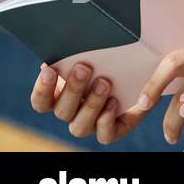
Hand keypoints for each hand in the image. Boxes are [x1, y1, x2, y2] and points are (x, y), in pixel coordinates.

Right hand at [30, 62, 152, 145]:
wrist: (142, 76)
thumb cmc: (111, 62)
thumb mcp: (96, 55)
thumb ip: (76, 54)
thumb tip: (63, 47)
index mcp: (60, 98)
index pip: (41, 102)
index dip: (42, 89)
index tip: (49, 69)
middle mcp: (73, 115)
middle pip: (62, 112)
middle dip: (73, 89)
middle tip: (84, 67)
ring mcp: (91, 125)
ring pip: (79, 127)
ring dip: (91, 104)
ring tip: (104, 82)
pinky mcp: (113, 130)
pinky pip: (104, 136)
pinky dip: (106, 121)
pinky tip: (114, 102)